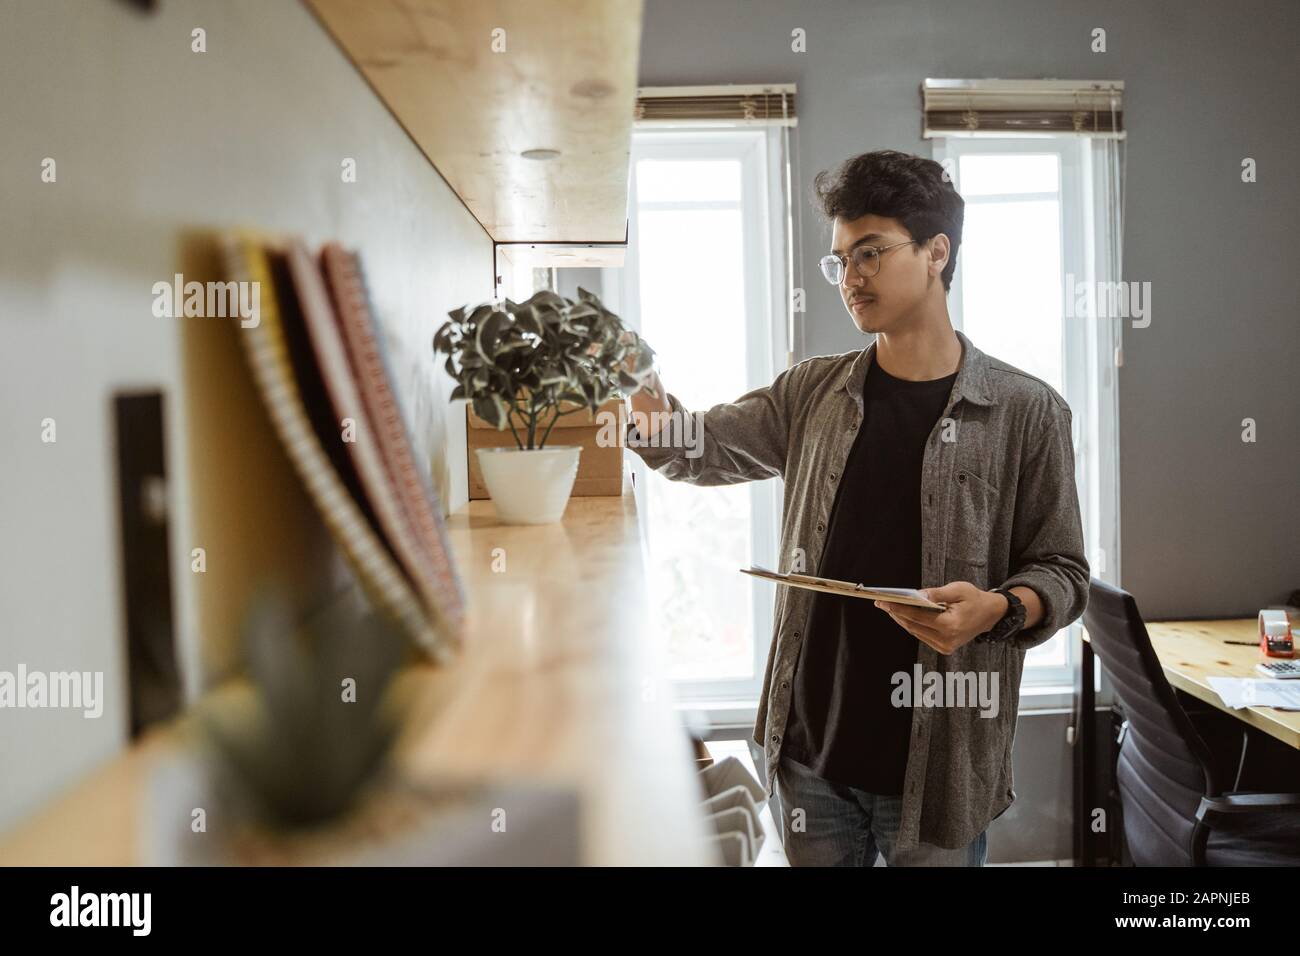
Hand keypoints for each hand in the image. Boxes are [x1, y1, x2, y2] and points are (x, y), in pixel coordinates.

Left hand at [874, 581, 1007, 655]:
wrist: (990, 615)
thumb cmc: (975, 599)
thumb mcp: (959, 589)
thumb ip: (937, 593)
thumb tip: (917, 595)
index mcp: (950, 625)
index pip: (917, 616)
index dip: (899, 608)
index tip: (884, 601)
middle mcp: (947, 639)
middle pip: (913, 625)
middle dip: (896, 613)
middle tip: (881, 603)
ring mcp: (945, 646)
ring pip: (915, 631)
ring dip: (901, 619)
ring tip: (888, 607)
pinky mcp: (944, 648)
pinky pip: (922, 635)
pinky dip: (911, 624)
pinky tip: (902, 614)